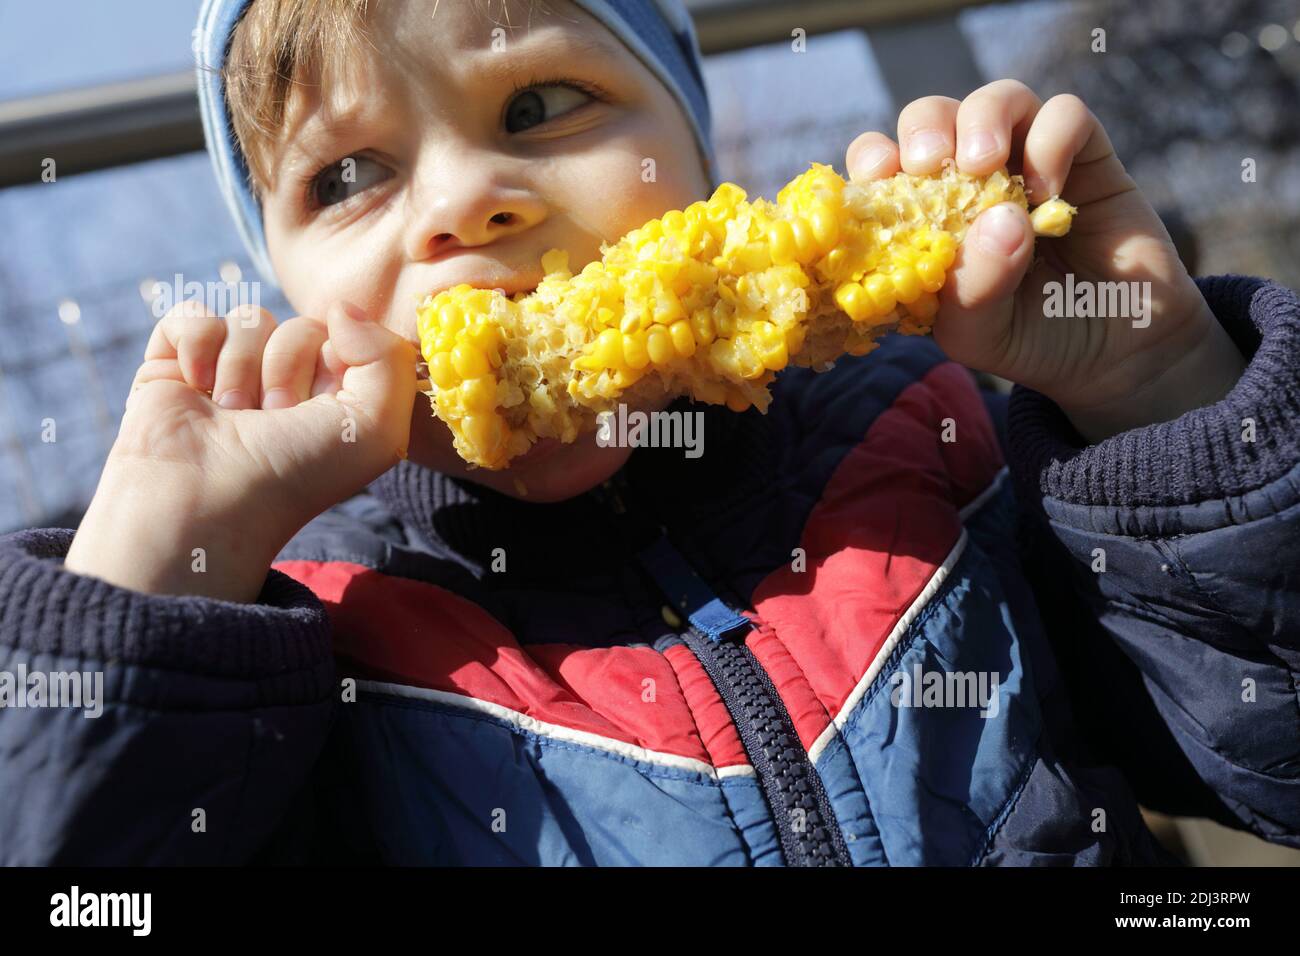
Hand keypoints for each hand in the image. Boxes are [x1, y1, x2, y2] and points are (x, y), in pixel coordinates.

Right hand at [65, 300, 416, 601]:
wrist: (205, 500)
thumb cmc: (294, 474)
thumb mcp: (376, 430)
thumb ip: (388, 358)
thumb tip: (342, 307)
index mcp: (335, 399)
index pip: (348, 337)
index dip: (335, 362)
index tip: (319, 407)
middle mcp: (286, 385)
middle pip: (300, 325)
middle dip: (286, 368)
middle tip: (272, 418)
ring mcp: (229, 373)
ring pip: (249, 319)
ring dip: (241, 367)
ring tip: (232, 414)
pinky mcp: (175, 365)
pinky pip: (194, 313)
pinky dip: (196, 343)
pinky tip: (194, 384)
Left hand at [845, 80, 1244, 441]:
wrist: (1118, 351)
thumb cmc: (1032, 341)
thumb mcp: (983, 336)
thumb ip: (972, 290)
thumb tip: (997, 220)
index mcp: (926, 218)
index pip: (882, 165)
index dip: (872, 157)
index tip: (878, 173)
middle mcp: (970, 182)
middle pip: (933, 117)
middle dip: (924, 128)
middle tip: (930, 163)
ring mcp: (1027, 163)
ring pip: (997, 100)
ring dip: (982, 119)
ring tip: (987, 166)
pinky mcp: (1086, 157)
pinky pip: (1066, 114)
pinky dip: (1051, 140)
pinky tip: (1049, 192)